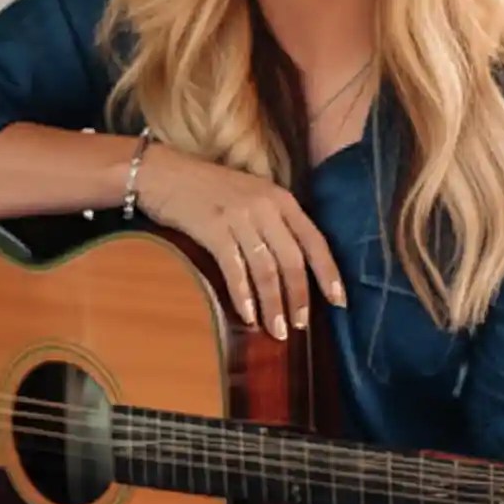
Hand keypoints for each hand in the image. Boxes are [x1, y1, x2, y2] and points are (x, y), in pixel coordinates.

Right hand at [137, 142, 346, 340]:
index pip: (315, 240)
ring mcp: (240, 217)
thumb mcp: (252, 197)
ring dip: (272, 304)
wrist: (164, 173)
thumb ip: (274, 223)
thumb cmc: (209, 189)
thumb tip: (293, 268)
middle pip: (292, 260)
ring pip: (266, 269)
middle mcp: (266, 207)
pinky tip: (247, 316)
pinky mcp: (213, 229)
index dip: (328, 273)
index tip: (339, 301)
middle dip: (299, 297)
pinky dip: (243, 296)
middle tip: (299, 326)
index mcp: (281, 199)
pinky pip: (235, 269)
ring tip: (276, 330)